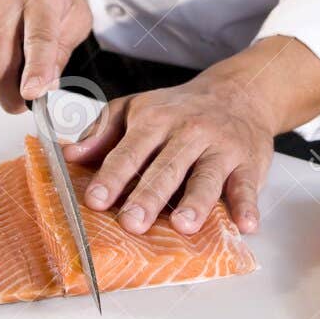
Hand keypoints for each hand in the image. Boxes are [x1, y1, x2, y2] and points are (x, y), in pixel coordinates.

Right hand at [0, 0, 91, 112]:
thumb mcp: (76, 12)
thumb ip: (63, 49)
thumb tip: (47, 85)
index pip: (39, 38)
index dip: (37, 69)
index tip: (33, 93)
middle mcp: (6, 2)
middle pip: (0, 62)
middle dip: (11, 94)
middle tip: (25, 103)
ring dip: (4, 82)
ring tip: (21, 62)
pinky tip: (6, 48)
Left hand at [63, 70, 274, 236]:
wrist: (239, 93)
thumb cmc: (180, 109)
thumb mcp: (137, 108)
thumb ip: (103, 131)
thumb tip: (70, 155)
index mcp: (156, 120)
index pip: (130, 151)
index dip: (112, 176)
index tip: (96, 200)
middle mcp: (189, 133)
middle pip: (167, 168)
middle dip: (149, 196)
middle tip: (132, 223)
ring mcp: (221, 148)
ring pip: (207, 177)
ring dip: (196, 201)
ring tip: (183, 225)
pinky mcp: (249, 163)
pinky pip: (248, 186)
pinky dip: (248, 206)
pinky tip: (245, 226)